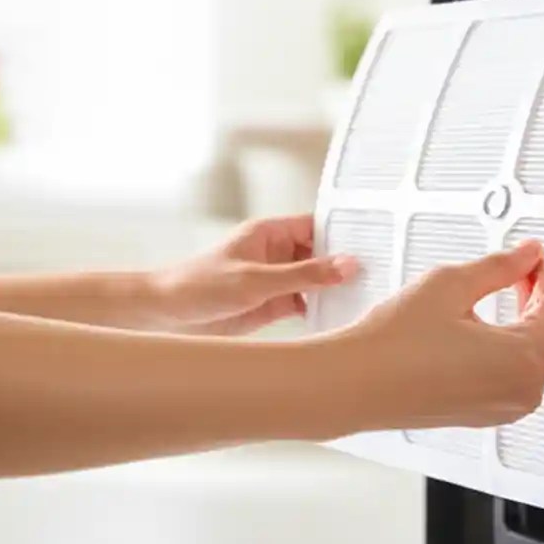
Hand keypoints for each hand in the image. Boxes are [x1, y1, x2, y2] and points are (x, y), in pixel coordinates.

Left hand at [148, 215, 356, 334]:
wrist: (166, 314)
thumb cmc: (199, 284)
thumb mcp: (257, 279)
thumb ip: (304, 275)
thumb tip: (346, 265)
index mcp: (270, 232)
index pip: (316, 226)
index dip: (342, 233)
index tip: (371, 242)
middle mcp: (275, 254)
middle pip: (320, 255)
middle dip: (343, 264)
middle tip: (377, 273)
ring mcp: (274, 280)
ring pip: (314, 282)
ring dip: (333, 290)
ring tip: (365, 297)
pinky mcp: (270, 305)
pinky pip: (304, 304)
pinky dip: (320, 310)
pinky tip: (338, 316)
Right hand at [325, 240, 543, 430]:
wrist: (355, 385)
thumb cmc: (393, 346)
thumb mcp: (452, 286)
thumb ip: (499, 267)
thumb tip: (527, 256)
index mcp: (523, 360)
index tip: (534, 258)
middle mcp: (521, 392)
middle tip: (524, 269)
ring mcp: (503, 409)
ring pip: (537, 357)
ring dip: (530, 321)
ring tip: (508, 291)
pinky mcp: (483, 415)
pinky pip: (516, 376)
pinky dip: (514, 347)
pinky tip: (492, 326)